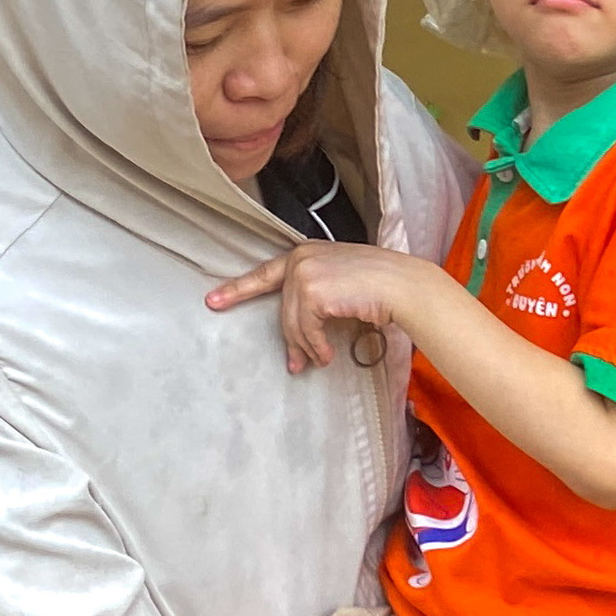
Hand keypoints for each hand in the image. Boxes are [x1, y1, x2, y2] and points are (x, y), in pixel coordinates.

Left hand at [207, 242, 451, 373]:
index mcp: (307, 252)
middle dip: (290, 340)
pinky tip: (327, 356)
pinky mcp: (311, 291)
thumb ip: (316, 294)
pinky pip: (305, 330)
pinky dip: (316, 346)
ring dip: (307, 347)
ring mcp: (304, 273)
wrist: (402, 286)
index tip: (213, 301)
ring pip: (292, 323)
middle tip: (294, 364)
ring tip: (320, 361)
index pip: (266, 273)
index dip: (238, 288)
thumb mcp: (341, 282)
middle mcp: (301, 259)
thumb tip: (298, 335)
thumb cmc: (380, 286)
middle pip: (282, 308)